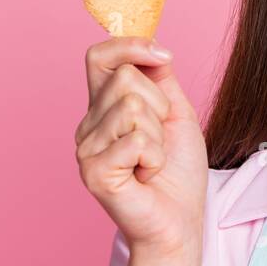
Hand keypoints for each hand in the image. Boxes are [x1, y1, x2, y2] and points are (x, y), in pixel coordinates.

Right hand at [75, 36, 208, 258]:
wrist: (180, 221)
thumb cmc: (177, 172)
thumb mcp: (176, 113)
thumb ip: (161, 78)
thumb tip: (152, 45)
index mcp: (103, 108)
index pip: (100, 57)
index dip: (130, 46)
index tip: (164, 54)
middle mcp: (88, 125)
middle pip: (125, 79)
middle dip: (159, 106)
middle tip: (159, 140)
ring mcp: (86, 149)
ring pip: (133, 108)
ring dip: (158, 136)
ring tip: (152, 160)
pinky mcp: (94, 172)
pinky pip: (136, 140)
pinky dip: (154, 157)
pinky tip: (146, 175)